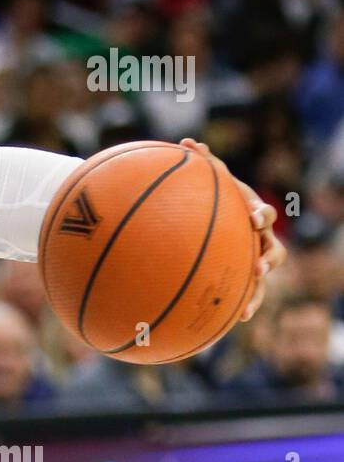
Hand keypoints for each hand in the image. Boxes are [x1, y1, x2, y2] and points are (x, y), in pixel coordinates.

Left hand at [180, 138, 285, 321]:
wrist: (219, 219)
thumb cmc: (215, 197)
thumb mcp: (210, 180)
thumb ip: (202, 162)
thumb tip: (187, 141)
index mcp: (252, 214)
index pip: (263, 214)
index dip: (261, 215)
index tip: (256, 218)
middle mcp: (260, 238)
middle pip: (273, 249)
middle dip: (268, 259)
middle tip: (259, 267)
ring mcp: (255, 259)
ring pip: (262, 278)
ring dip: (257, 292)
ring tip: (246, 309)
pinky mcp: (245, 276)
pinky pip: (248, 293)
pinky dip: (244, 305)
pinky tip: (234, 321)